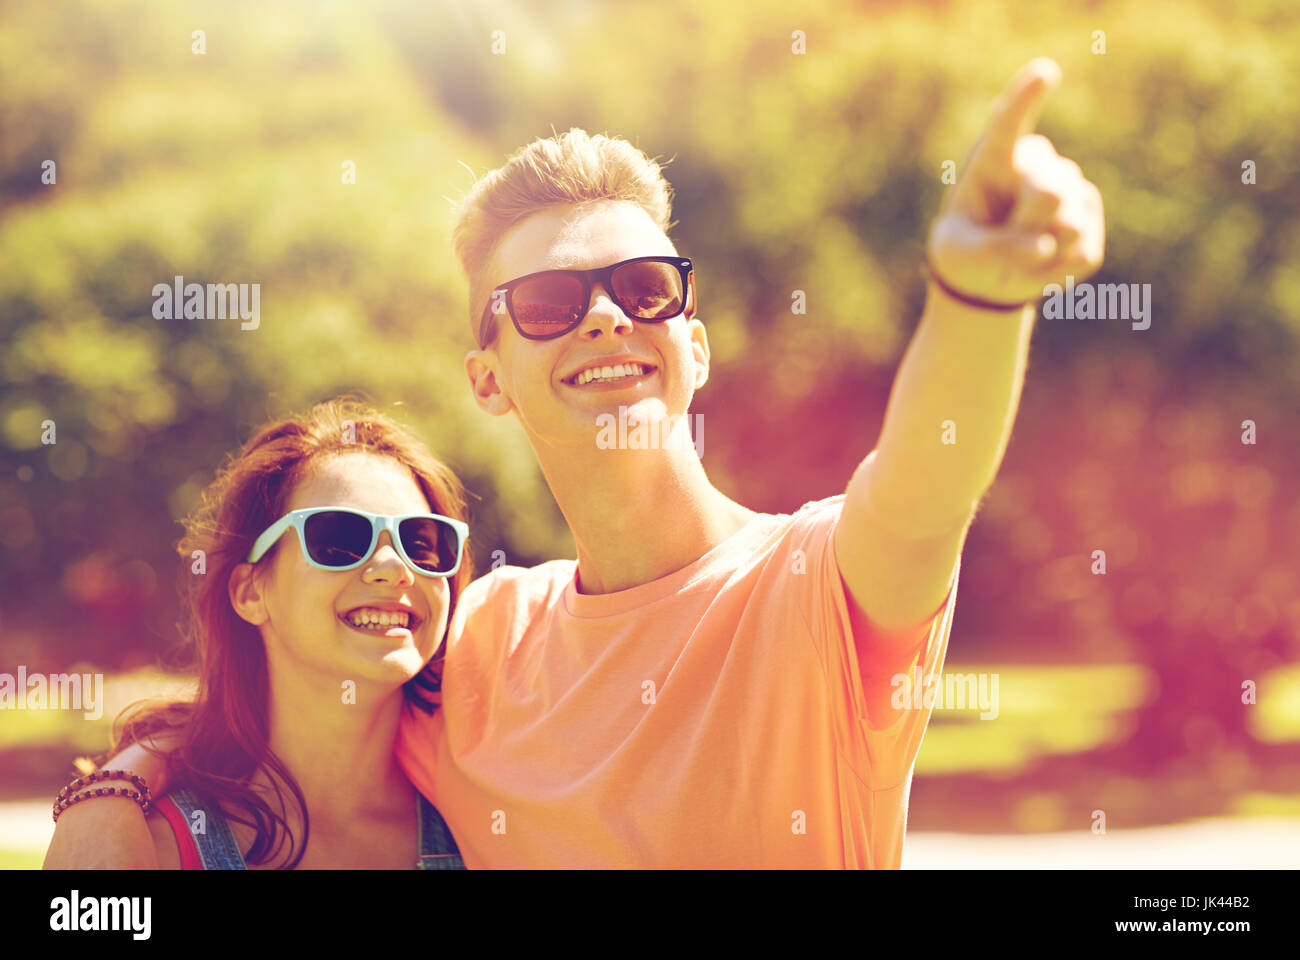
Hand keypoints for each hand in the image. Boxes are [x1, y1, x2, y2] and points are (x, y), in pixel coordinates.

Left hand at [927, 58, 1104, 303]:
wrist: (989, 281)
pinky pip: (1081, 252)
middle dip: (1027, 225)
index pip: (1009, 126)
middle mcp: (1037, 167)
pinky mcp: (1091, 226)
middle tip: (1001, 244)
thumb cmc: (967, 255)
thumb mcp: (961, 256)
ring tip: (1018, 255)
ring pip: (1069, 222)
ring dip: (1040, 251)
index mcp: (995, 161)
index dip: (1026, 99)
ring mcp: (1070, 193)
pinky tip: (1040, 266)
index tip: (1044, 73)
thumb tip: (1044, 246)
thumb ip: (993, 249)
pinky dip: (1055, 272)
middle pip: (1048, 191)